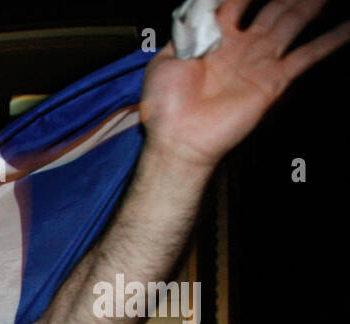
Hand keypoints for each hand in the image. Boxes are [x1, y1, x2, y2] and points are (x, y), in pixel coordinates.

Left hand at [140, 0, 349, 168]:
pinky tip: (348, 27)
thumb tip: (205, 8)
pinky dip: (332, 40)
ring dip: (311, 5)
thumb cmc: (164, 104)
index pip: (236, 2)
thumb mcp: (165, 58)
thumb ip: (188, 30)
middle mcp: (241, 46)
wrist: (177, 137)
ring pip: (293, 23)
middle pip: (274, 8)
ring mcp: (259, 61)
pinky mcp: (273, 80)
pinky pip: (308, 55)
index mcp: (213, 38)